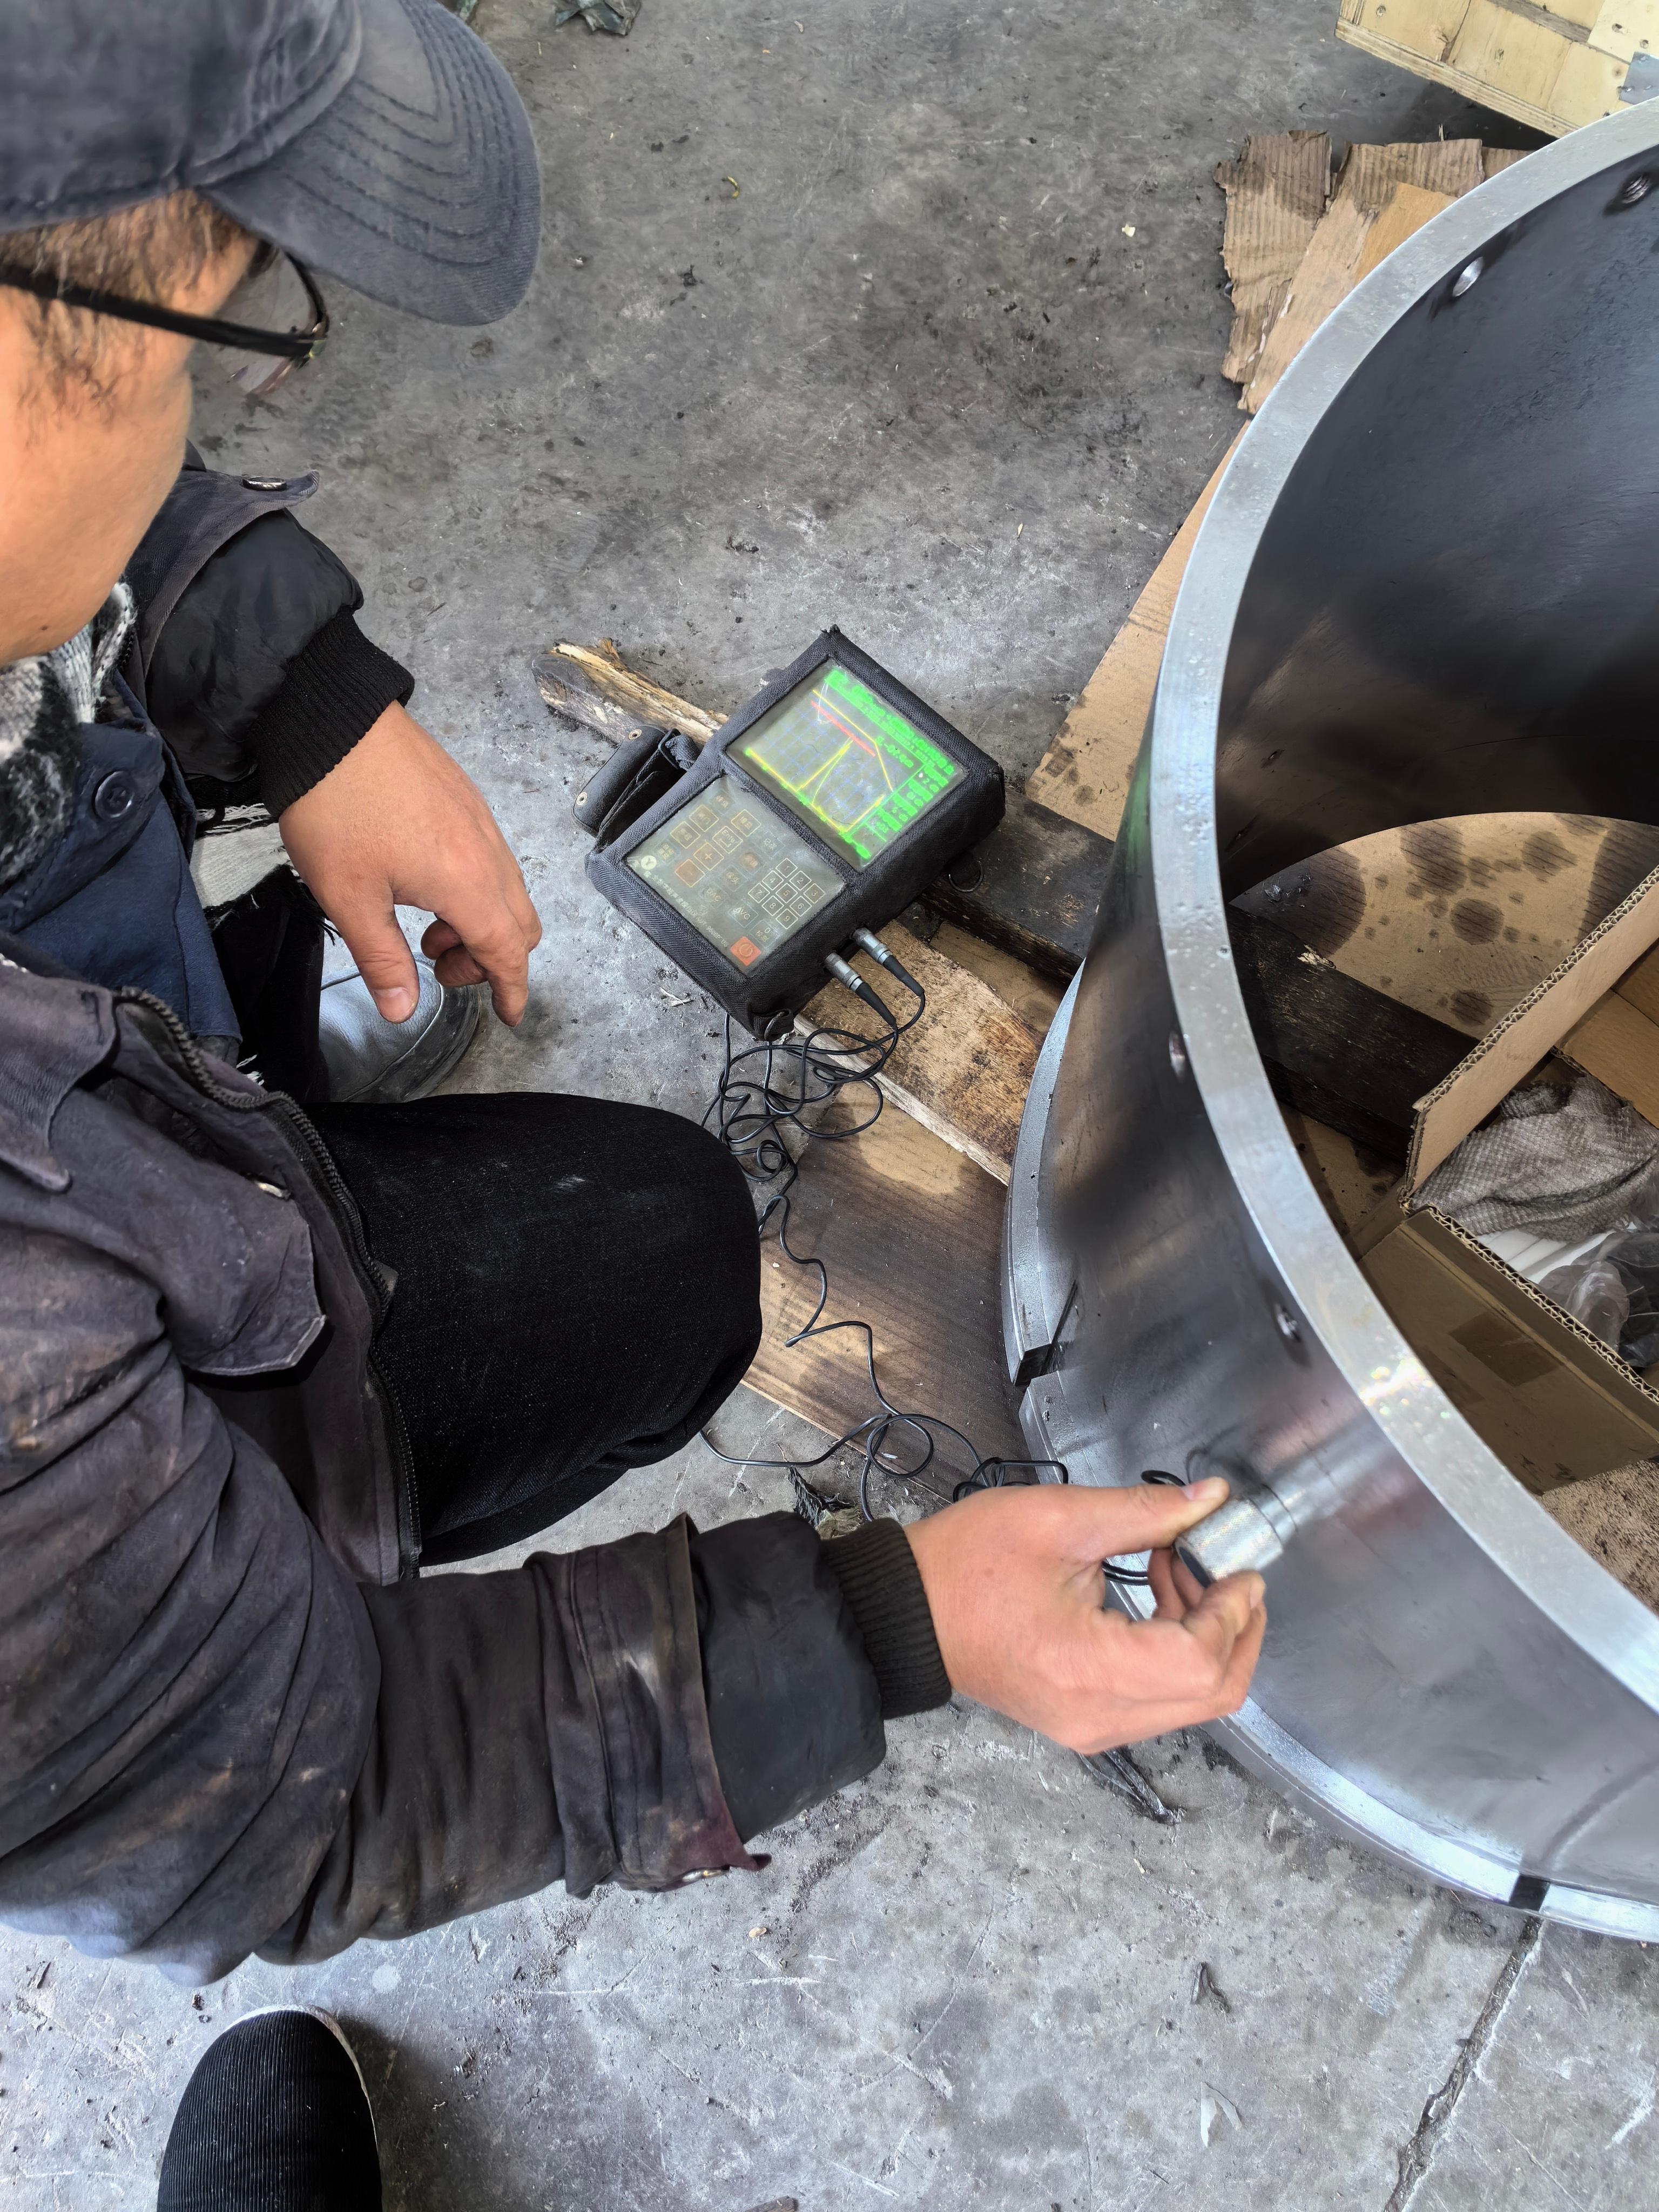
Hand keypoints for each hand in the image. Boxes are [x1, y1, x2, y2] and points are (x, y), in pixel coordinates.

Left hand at [278, 702, 542, 1025]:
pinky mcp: (463, 796)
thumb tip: (402, 1010)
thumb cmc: (334, 808)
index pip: (507, 951)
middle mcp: (486, 851)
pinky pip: (491, 856)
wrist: (328, 719)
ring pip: (506, 889)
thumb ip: (382, 959)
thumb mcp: (348, 897)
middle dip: (492, 958)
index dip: (511, 988)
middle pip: (519, 923)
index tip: (510, 1014)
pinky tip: (423, 881)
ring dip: (479, 922)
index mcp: (466, 882)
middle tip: (440, 966)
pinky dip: (474, 887)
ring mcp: (479, 819)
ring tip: (424, 926)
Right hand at [903, 1476, 1265, 1754]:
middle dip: (1236, 1629)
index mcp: (1087, 1668)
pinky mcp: (1086, 1721)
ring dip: (1206, 1637)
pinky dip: (1177, 1652)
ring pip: (1192, 1702)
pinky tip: (1155, 1596)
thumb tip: (1212, 1500)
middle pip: (1212, 1695)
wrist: (908, 1611)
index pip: (1199, 1661)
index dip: (1232, 1611)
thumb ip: (1144, 1513)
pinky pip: (1159, 1700)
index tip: (1238, 1563)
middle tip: (1226, 1568)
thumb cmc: (969, 1563)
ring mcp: (1092, 1727)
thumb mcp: (1059, 1520)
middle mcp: (1097, 1716)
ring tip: (1176, 1568)